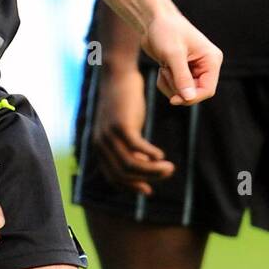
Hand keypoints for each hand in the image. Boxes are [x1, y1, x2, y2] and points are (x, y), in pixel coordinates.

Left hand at [92, 66, 175, 196]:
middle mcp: (101, 144)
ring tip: (169, 167)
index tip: (148, 191)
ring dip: (152, 170)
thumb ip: (130, 148)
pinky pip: (137, 148)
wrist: (118, 77)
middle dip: (147, 179)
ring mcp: (109, 135)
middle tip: (167, 174)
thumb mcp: (126, 129)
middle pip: (124, 174)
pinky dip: (150, 154)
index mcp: (100, 148)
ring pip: (131, 164)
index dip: (131, 187)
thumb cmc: (125, 103)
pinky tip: (160, 154)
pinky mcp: (121, 125)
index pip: (114, 177)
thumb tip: (143, 166)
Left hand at [141, 9, 221, 106]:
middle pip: (195, 93)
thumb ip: (182, 77)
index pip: (208, 90)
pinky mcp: (183, 72)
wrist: (153, 21)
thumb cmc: (165, 30)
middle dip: (177, 88)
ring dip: (169, 85)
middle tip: (165, 72)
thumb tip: (189, 98)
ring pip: (184, 93)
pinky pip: (175, 88)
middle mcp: (206, 66)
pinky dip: (165, 83)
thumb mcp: (173, 54)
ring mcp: (194, 69)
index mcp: (211, 60)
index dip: (192, 98)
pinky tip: (162, 69)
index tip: (173, 100)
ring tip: (163, 68)